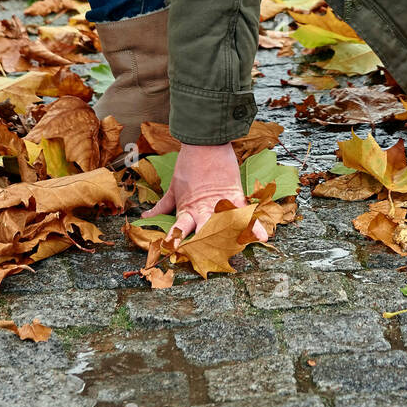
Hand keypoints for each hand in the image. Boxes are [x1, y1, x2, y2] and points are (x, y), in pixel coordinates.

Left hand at [143, 142, 268, 246]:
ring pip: (223, 226)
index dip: (176, 244)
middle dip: (204, 249)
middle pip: (203, 234)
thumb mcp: (173, 188)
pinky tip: (262, 237)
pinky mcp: (234, 195)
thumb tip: (145, 218)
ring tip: (234, 255)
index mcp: (187, 209)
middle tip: (206, 263)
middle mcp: (202, 210)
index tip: (173, 257)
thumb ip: (162, 206)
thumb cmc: (187, 164)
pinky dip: (254, 224)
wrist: (204, 143)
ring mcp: (219, 203)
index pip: (179, 231)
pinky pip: (245, 213)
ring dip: (229, 241)